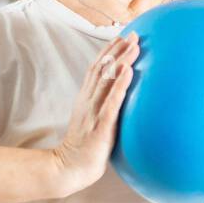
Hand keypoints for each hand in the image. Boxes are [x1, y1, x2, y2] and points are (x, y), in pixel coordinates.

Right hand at [51, 32, 138, 195]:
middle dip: (117, 49)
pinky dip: (120, 85)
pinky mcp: (100, 125)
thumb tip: (119, 99)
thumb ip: (104, 108)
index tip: (123, 36)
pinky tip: (129, 72)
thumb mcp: (94, 122)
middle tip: (133, 34)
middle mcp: (88, 101)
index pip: (97, 68)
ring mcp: (93, 112)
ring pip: (107, 80)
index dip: (109, 51)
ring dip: (121, 61)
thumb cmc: (85, 147)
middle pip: (102, 68)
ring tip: (134, 46)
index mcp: (86, 99)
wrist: (69, 168)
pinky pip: (112, 102)